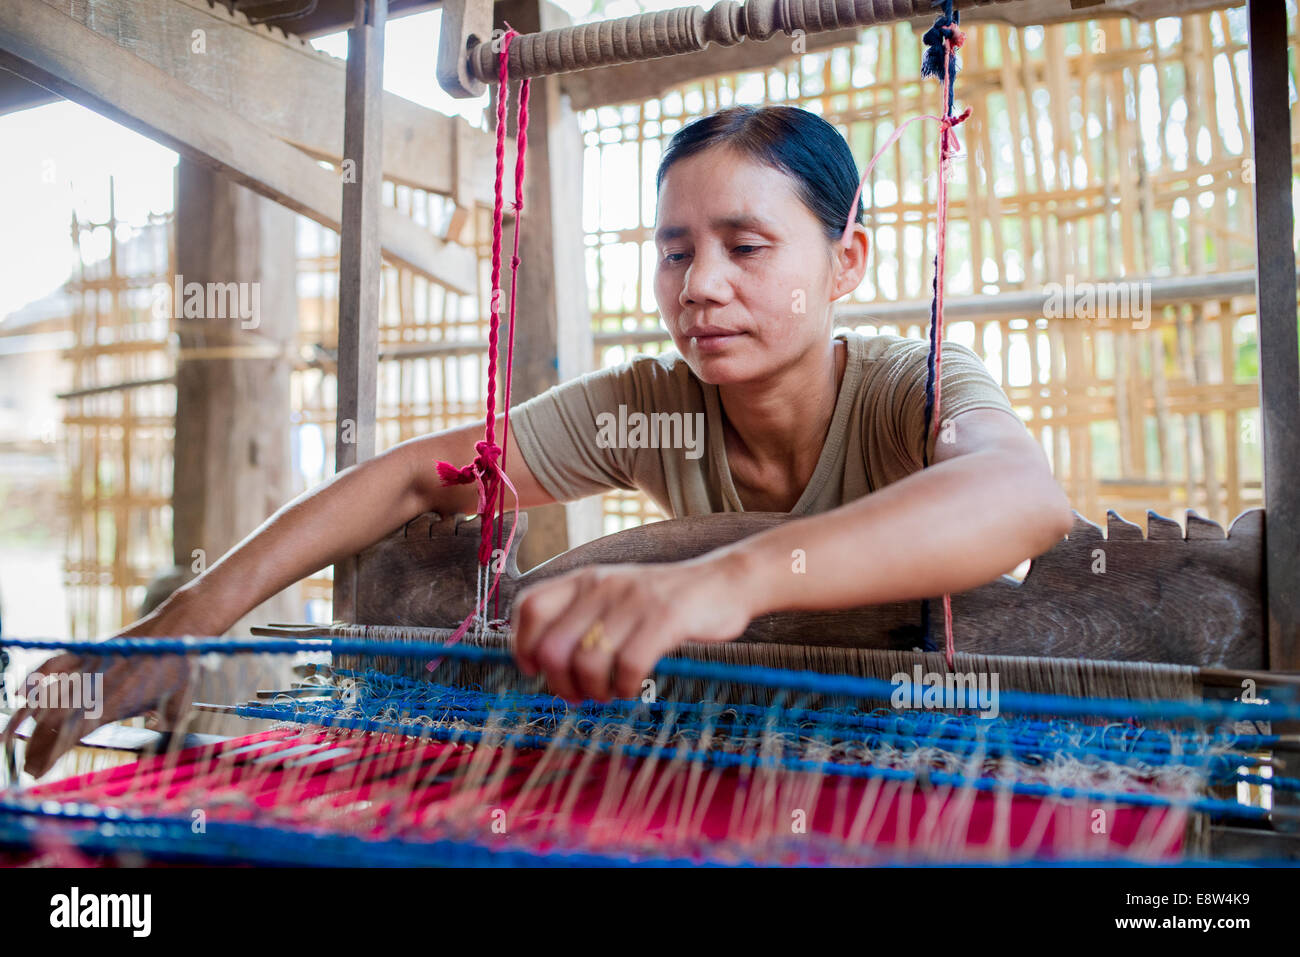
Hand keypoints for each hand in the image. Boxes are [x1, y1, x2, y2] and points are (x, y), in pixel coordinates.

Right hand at [1, 612, 201, 778]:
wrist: (179, 626)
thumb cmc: (181, 666)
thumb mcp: (178, 702)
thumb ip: (167, 720)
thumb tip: (162, 730)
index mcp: (115, 703)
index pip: (73, 734)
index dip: (52, 753)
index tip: (36, 771)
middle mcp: (96, 685)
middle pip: (54, 721)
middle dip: (37, 747)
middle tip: (26, 768)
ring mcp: (89, 665)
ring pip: (48, 695)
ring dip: (25, 719)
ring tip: (5, 739)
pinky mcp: (88, 649)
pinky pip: (55, 663)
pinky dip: (37, 676)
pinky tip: (21, 692)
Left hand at [510, 553, 755, 702]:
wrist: (723, 581)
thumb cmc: (663, 600)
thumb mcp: (615, 595)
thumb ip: (581, 616)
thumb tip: (542, 660)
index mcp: (585, 579)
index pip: (529, 607)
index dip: (522, 645)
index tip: (535, 671)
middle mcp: (602, 585)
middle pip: (553, 646)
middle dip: (559, 684)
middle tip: (578, 696)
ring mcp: (634, 600)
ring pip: (587, 662)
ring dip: (593, 690)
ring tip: (608, 694)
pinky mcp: (665, 617)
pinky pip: (628, 665)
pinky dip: (624, 687)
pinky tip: (631, 688)